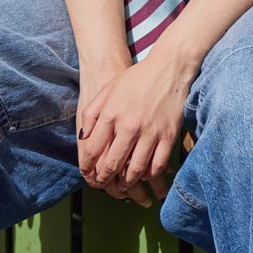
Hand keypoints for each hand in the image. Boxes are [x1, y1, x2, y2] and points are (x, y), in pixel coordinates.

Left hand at [76, 45, 197, 206]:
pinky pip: (157, 164)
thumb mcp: (108, 90)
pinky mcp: (168, 135)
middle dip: (104, 179)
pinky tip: (145, 174)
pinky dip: (149, 174)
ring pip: (135, 169)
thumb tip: (83, 136)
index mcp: (111, 115)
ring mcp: (150, 132)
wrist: (169, 67)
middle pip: (112, 164)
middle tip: (103, 184)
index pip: (93, 150)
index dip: (87, 166)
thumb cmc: (137, 78)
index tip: (87, 173)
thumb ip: (92, 113)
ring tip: (123, 185)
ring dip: (126, 183)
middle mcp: (129, 126)